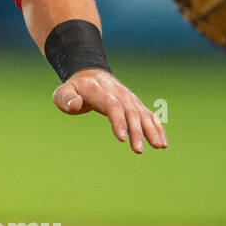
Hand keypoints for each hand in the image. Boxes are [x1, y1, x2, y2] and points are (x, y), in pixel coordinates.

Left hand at [53, 69, 167, 153]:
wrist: (90, 75)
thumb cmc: (74, 89)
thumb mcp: (62, 92)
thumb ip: (66, 98)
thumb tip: (75, 104)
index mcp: (99, 91)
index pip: (112, 106)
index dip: (118, 121)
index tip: (121, 138)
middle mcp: (118, 94)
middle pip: (130, 112)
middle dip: (136, 131)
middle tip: (138, 150)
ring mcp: (129, 99)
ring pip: (142, 114)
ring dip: (151, 130)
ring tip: (159, 146)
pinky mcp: (135, 104)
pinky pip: (148, 115)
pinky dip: (157, 127)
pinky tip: (162, 142)